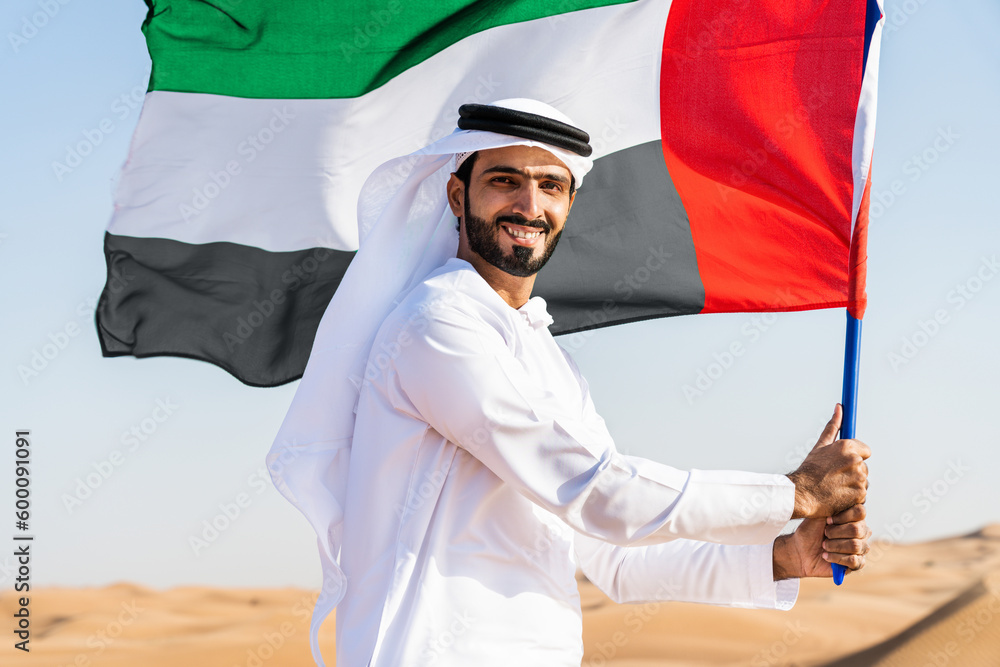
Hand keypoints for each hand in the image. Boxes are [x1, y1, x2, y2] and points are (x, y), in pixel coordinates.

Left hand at [773, 505, 871, 579]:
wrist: (800, 550)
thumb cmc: (810, 530)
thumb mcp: (819, 514)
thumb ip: (833, 506)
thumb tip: (844, 495)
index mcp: (854, 517)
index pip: (860, 512)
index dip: (843, 516)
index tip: (828, 520)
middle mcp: (861, 532)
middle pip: (858, 529)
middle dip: (835, 532)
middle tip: (824, 534)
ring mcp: (860, 548)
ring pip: (856, 545)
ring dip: (834, 545)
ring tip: (824, 546)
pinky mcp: (856, 564)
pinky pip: (855, 561)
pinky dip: (836, 558)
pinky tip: (826, 556)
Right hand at [787, 404, 869, 518]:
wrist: (802, 494)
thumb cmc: (809, 470)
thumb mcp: (821, 445)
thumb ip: (833, 426)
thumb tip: (839, 408)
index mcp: (847, 447)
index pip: (865, 450)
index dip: (855, 456)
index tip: (844, 462)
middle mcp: (856, 461)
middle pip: (863, 466)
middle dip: (852, 470)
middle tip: (834, 476)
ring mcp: (859, 478)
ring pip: (862, 480)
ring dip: (852, 483)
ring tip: (835, 486)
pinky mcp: (860, 494)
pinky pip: (862, 494)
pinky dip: (852, 496)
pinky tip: (838, 495)